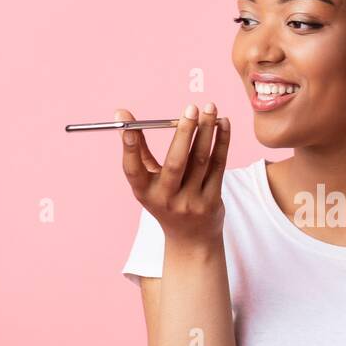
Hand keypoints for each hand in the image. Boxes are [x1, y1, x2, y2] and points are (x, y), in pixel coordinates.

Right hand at [118, 102, 230, 244]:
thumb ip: (137, 149)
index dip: (129, 147)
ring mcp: (191, 202)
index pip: (133, 169)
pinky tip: (223, 123)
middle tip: (190, 107)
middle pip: (175, 163)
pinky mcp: (212, 201)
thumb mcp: (147, 181)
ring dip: (207, 131)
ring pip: (201, 161)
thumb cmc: (166, 199)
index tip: (126, 124)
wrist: (192, 238)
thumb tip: (122, 115)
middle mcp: (166, 199)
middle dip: (184, 133)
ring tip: (210, 108)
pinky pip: (218, 166)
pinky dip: (222, 142)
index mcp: (144, 193)